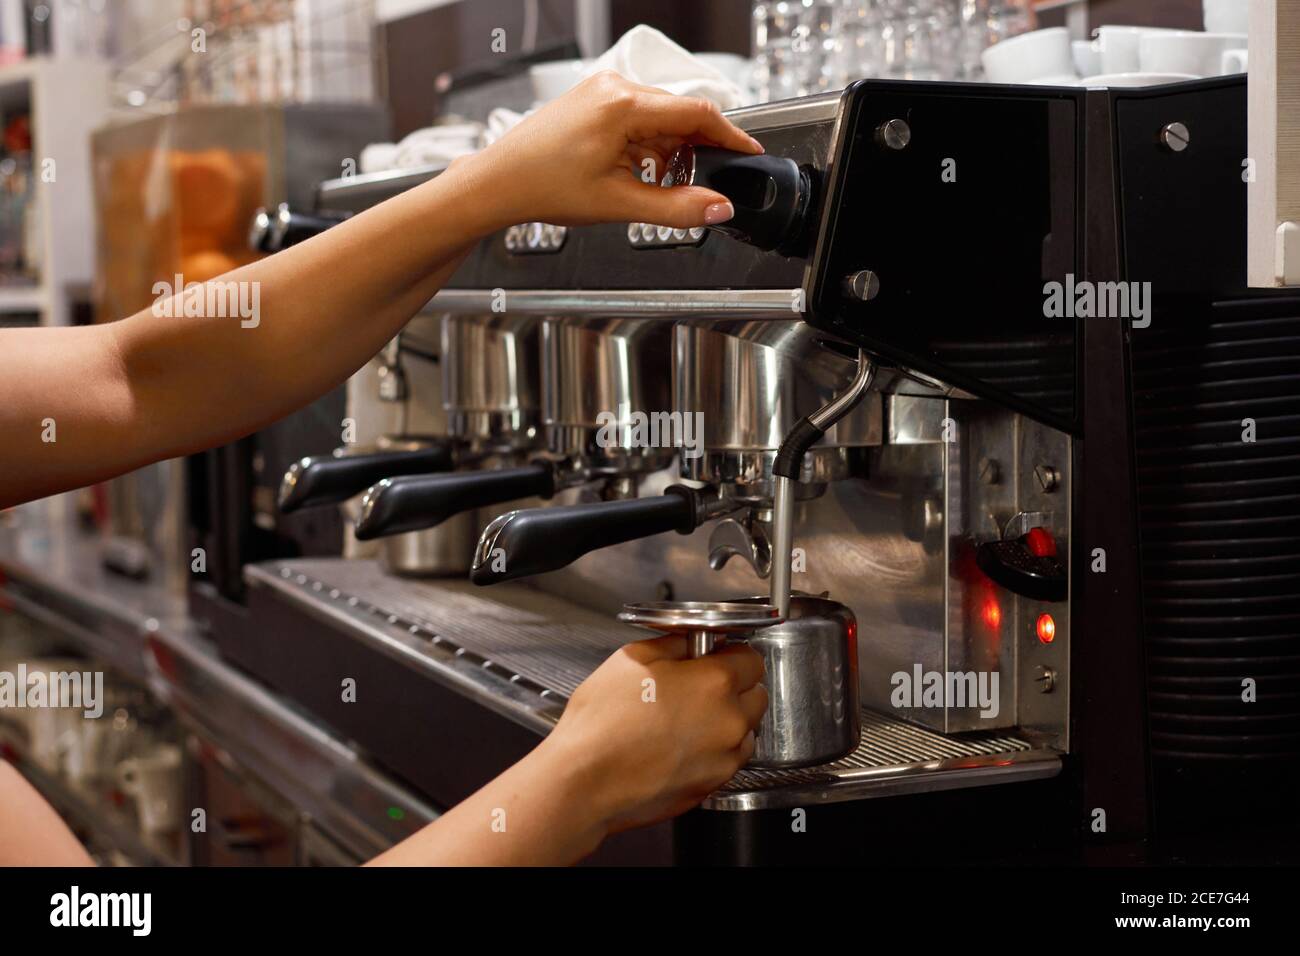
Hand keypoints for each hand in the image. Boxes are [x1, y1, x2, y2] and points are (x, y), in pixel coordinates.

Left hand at [459, 70, 763, 228]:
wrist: (500, 181)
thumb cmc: (542, 186)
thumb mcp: (618, 204)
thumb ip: (675, 208)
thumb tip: (717, 208)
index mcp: (623, 105)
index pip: (697, 114)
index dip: (730, 136)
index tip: (749, 153)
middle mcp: (615, 87)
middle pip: (680, 115)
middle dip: (695, 151)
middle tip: (702, 184)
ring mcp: (603, 91)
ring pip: (660, 119)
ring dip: (669, 151)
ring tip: (654, 185)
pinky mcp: (595, 100)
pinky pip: (639, 118)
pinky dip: (648, 145)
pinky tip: (637, 172)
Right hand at [545, 635, 767, 834]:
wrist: (584, 781)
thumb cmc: (601, 724)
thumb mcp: (632, 658)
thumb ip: (674, 644)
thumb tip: (692, 642)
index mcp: (715, 682)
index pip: (751, 659)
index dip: (732, 654)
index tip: (717, 657)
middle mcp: (729, 721)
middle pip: (756, 695)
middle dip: (735, 688)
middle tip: (700, 687)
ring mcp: (724, 758)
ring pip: (745, 731)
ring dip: (727, 722)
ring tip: (687, 720)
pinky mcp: (712, 786)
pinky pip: (727, 761)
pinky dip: (714, 752)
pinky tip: (681, 746)